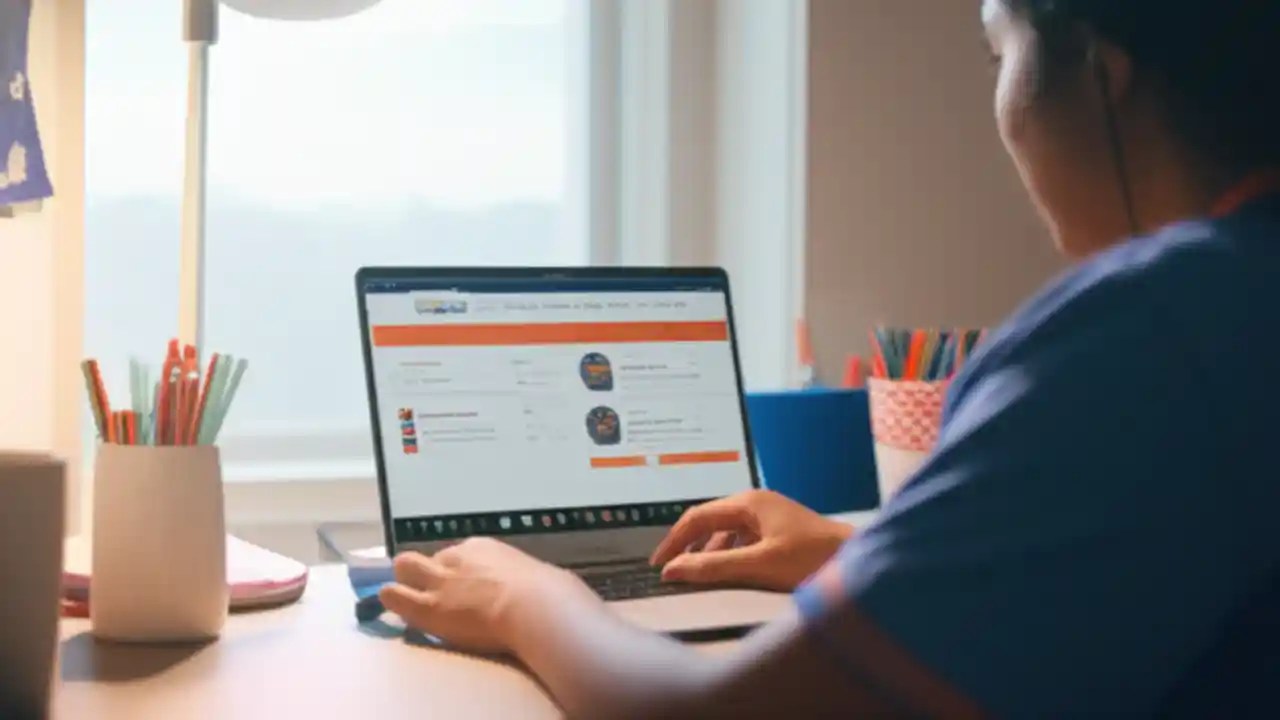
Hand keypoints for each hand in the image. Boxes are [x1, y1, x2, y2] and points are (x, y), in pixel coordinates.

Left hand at [379, 537, 598, 654]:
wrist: (535, 606)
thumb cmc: (547, 594)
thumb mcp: (534, 576)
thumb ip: (522, 580)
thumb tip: (537, 589)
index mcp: (484, 548)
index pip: (457, 555)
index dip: (455, 572)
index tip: (461, 586)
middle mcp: (458, 557)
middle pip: (426, 556)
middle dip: (422, 570)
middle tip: (426, 589)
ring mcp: (441, 580)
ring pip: (406, 566)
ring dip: (404, 579)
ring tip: (401, 593)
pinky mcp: (428, 606)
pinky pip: (396, 595)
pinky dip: (391, 597)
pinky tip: (388, 601)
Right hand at [649, 490, 853, 591]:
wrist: (858, 561)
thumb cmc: (813, 558)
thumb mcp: (758, 564)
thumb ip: (714, 567)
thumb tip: (674, 570)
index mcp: (748, 502)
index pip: (697, 517)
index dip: (674, 541)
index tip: (659, 564)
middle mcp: (756, 503)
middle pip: (709, 520)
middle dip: (687, 545)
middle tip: (670, 569)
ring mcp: (769, 516)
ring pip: (726, 531)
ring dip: (708, 552)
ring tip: (694, 575)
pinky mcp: (779, 531)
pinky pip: (742, 539)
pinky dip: (727, 554)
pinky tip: (726, 572)